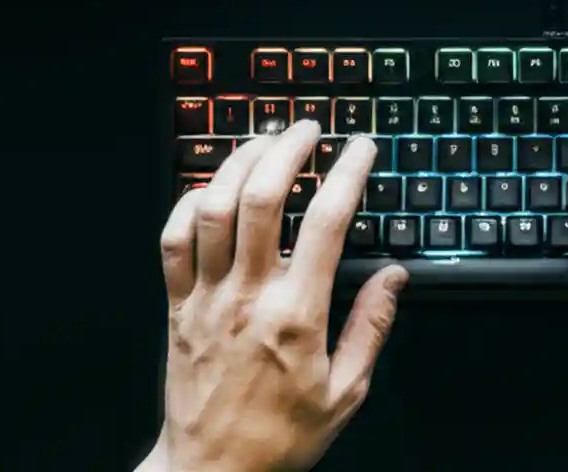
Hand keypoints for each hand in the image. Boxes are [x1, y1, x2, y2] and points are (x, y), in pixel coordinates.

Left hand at [145, 121, 407, 471]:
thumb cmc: (279, 437)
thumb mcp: (346, 391)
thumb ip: (372, 327)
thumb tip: (395, 278)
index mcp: (297, 316)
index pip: (328, 223)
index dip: (348, 174)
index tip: (360, 149)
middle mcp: (248, 296)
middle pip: (263, 199)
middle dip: (288, 150)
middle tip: (308, 129)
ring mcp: (206, 298)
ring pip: (214, 209)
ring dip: (240, 163)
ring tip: (264, 142)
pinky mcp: (176, 306)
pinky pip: (171, 241)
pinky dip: (188, 204)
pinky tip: (210, 187)